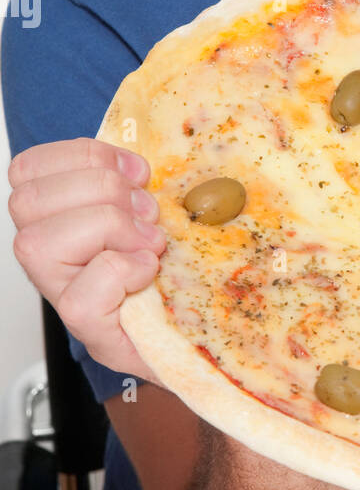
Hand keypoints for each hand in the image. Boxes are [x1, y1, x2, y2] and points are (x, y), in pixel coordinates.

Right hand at [8, 137, 166, 383]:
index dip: (84, 156)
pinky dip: (121, 272)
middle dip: (100, 190)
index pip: (29, 168)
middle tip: (146, 212)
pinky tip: (146, 273)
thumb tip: (156, 154)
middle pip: (27, 200)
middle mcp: (49, 254)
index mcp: (60, 215)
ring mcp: (61, 292)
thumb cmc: (176, 271)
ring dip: (109, 229)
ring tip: (149, 243)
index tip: (137, 172)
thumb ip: (144, 181)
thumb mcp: (161, 210)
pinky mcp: (86, 329)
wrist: (201, 335)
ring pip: (39, 243)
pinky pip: (81, 293)